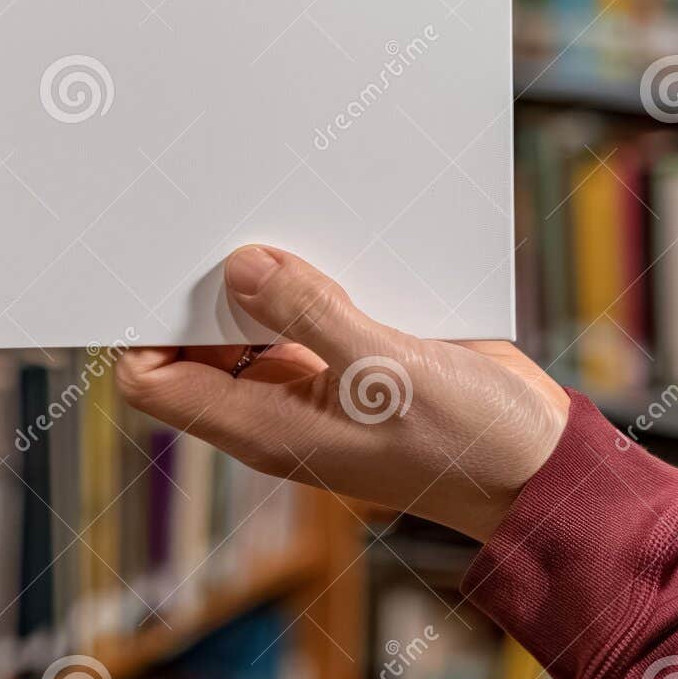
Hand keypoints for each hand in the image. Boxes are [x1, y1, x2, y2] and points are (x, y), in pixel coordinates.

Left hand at [116, 245, 568, 542]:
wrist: (539, 465)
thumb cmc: (470, 443)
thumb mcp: (388, 374)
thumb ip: (313, 316)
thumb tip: (241, 265)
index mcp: (266, 428)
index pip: (155, 382)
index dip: (138, 327)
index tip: (147, 264)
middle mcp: (277, 407)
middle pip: (196, 341)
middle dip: (195, 285)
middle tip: (205, 216)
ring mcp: (313, 383)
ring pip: (252, 317)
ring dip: (256, 273)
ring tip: (266, 213)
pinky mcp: (350, 357)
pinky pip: (305, 309)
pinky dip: (307, 274)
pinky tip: (325, 234)